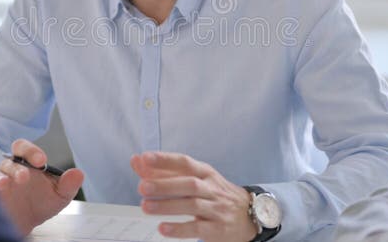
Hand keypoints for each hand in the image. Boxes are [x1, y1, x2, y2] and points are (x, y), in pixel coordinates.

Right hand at [0, 139, 83, 234]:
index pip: (29, 149)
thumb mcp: (60, 195)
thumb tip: (78, 174)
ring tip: (21, 178)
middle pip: (17, 149)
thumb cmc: (42, 203)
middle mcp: (16, 165)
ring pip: (4, 166)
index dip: (34, 151)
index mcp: (31, 162)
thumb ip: (69, 184)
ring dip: (12, 171)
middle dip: (26, 154)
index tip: (42, 161)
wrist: (27, 222)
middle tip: (36, 165)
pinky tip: (2, 185)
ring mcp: (3, 176)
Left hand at [130, 152, 256, 241]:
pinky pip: (198, 228)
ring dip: (167, 206)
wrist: (250, 215)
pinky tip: (163, 228)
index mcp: (205, 173)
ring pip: (192, 205)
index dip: (165, 160)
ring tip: (146, 207)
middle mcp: (211, 188)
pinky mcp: (217, 229)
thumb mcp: (196, 179)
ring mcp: (216, 209)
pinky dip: (179, 229)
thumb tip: (137, 161)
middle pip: (189, 184)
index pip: (185, 162)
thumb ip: (165, 171)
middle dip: (165, 185)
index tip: (145, 158)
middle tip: (142, 187)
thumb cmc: (216, 194)